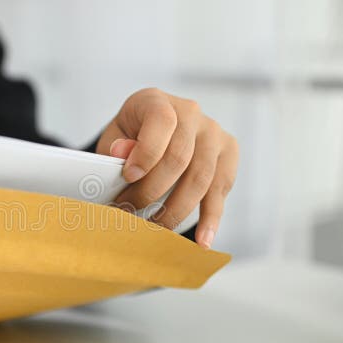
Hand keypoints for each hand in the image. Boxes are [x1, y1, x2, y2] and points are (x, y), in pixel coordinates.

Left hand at [96, 88, 237, 247]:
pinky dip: (211, 218)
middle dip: (152, 191)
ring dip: (176, 210)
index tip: (128, 178)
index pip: (160, 122)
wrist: (153, 133)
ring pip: (201, 178)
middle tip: (130, 212)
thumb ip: (115, 147)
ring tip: (156, 230)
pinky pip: (221, 189)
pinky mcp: (228, 154)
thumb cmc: (130, 138)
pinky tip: (202, 240)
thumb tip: (122, 153)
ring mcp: (213, 133)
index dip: (146, 153)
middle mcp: (191, 112)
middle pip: (179, 157)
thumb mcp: (114, 137)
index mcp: (157, 101)